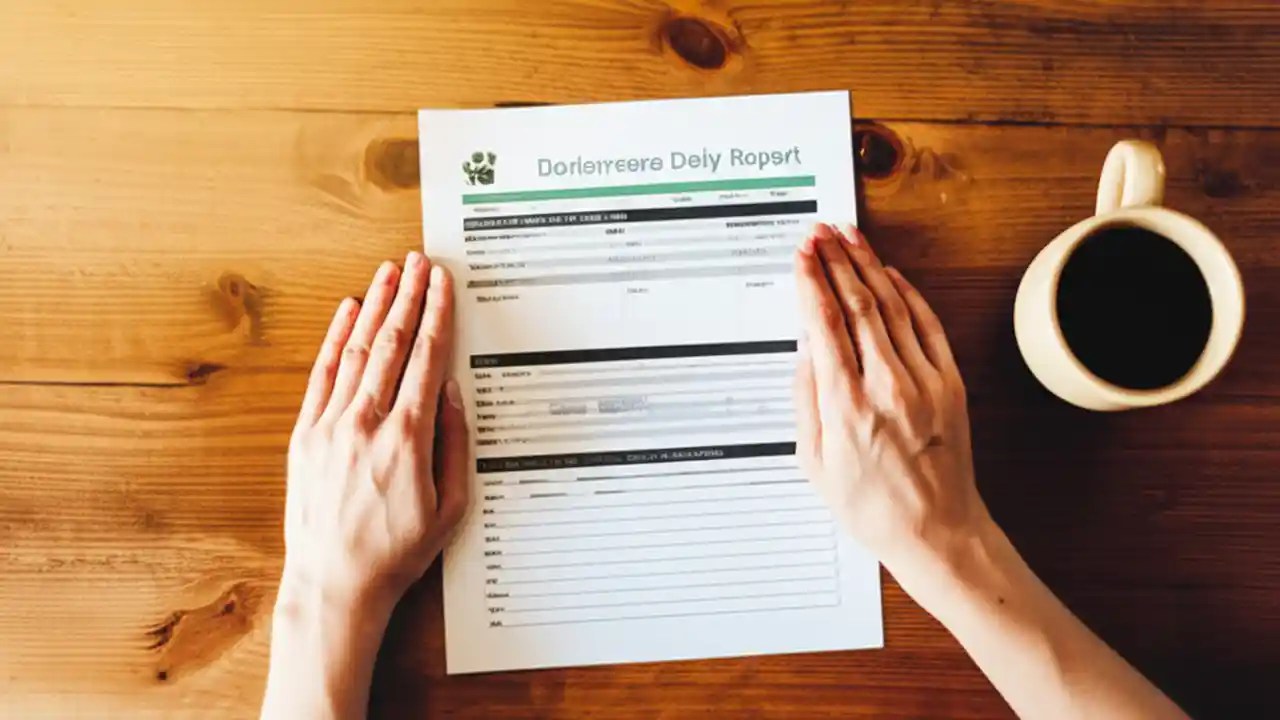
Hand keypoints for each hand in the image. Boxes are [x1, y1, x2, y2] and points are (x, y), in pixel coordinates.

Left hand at [282, 251, 468, 616]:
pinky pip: (322, 374)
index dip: (437, 315)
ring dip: (375, 306)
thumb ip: (455, 444)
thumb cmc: (396, 552)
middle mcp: (366, 423)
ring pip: (358, 350)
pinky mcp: (305, 435)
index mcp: (407, 438)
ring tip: (389, 274)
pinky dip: (336, 338)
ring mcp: (331, 426)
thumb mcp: (450, 506)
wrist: (336, 582)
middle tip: (419, 263)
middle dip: (409, 297)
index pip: (427, 359)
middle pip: (393, 343)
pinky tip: (347, 312)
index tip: (443, 286)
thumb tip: (452, 393)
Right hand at [793, 224, 986, 576]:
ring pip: (892, 305)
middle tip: (820, 233)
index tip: (801, 255)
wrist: (937, 532)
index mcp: (846, 406)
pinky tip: (890, 274)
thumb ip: (806, 401)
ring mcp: (924, 381)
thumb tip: (805, 351)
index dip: (811, 281)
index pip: (824, 323)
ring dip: (868, 264)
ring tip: (849, 237)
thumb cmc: (873, 507)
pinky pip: (927, 324)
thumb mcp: (814, 463)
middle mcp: (887, 386)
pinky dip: (906, 293)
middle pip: (857, 303)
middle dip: (835, 260)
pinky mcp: (950, 383)